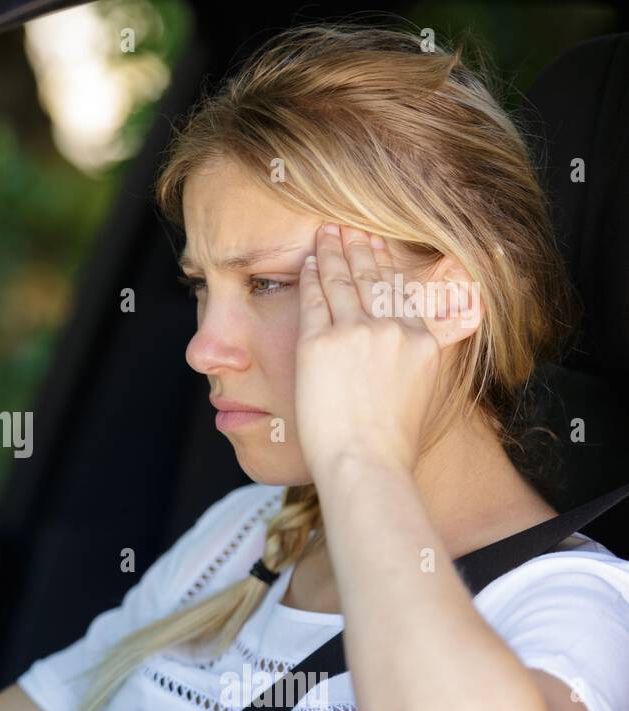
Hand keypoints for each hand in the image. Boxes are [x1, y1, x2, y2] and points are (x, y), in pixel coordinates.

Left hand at [294, 223, 440, 476]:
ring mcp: (356, 334)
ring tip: (328, 232)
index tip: (382, 248)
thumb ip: (425, 366)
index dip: (391, 268)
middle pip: (375, 280)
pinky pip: (313, 300)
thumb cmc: (390, 446)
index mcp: (423, 344)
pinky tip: (306, 261)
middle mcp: (393, 331)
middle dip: (362, 249)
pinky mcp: (320, 343)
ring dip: (334, 252)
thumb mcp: (424, 398)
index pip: (404, 295)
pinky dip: (309, 278)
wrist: (365, 462)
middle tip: (353, 227)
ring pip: (343, 282)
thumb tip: (426, 355)